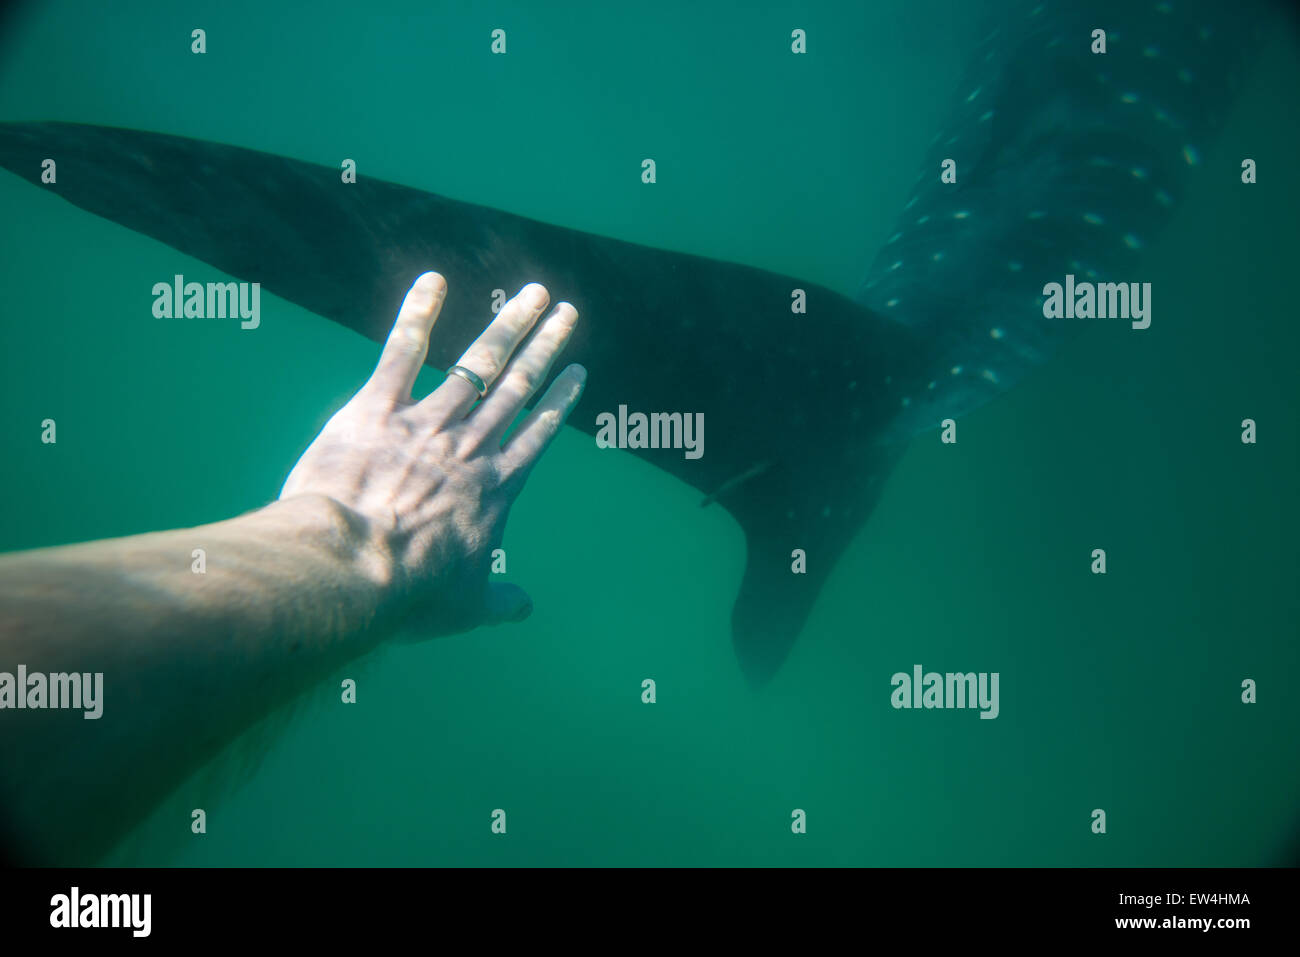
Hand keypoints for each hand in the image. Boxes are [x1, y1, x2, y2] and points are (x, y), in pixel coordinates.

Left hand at [279, 272, 584, 637]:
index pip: (536, 434)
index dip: (558, 400)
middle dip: (544, 346)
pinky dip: (416, 315)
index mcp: (496, 488)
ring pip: (475, 364)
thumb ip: (500, 601)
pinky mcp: (376, 409)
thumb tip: (524, 608)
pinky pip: (400, 353)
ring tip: (532, 293)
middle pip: (516, 387)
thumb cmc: (411, 593)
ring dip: (507, 325)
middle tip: (567, 311)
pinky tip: (432, 280)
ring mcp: (426, 422)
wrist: (354, 565)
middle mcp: (470, 446)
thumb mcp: (467, 606)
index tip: (576, 371)